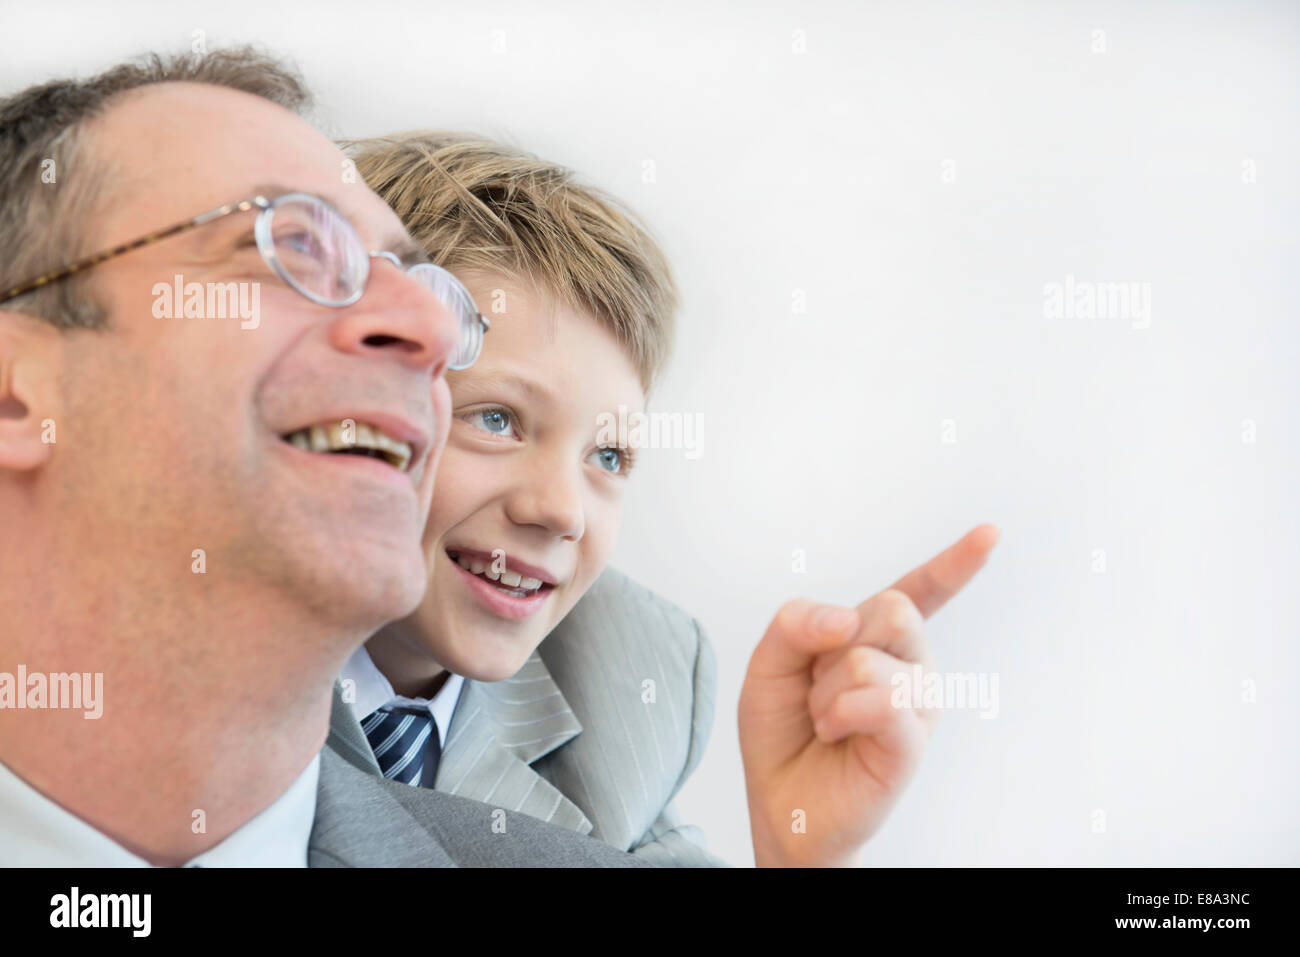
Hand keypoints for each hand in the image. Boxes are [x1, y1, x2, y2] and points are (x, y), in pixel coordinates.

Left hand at [738, 524, 999, 866]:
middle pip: (893, 609)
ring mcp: (917, 703)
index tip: (990, 533)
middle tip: (820, 685)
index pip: (920, 590)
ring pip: (871, 658)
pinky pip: (882, 700)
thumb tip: (845, 618)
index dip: (955, 563)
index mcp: (876, 638)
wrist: (780, 801)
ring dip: (825, 691)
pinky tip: (835, 732)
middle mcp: (908, 665)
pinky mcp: (911, 740)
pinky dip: (839, 713)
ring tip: (825, 720)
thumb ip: (796, 623)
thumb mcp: (768, 664)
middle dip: (835, 644)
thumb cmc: (783, 732)